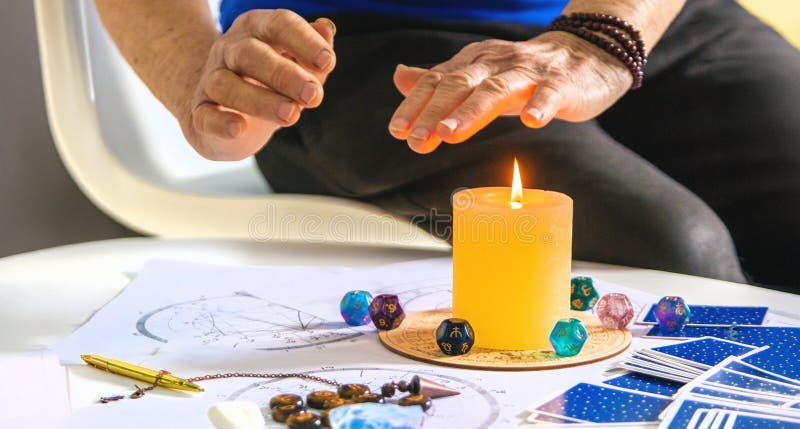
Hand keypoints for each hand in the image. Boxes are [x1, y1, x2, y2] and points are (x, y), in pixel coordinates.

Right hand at [181, 10, 335, 160]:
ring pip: (226, 85)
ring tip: (291, 114)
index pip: (278, 24)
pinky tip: (239, 128)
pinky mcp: (201, 113)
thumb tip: (327, 28)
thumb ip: (313, 52)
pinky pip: (205, 116)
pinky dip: (221, 123)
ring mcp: (211, 80)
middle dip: (284, 74)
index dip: (304, 41)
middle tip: (313, 95)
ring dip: (260, 100)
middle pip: (250, 54)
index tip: (327, 62)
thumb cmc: (268, 83)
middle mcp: (230, 50)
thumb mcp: (297, 65)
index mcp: (257, 30)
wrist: (221, 109)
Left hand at [388, 31, 632, 153]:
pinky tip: (530, 122)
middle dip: (436, 112)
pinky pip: (550, 93)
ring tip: (451, 133)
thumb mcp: (480, 75)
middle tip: (417, 140)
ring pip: (498, 89)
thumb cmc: (525, 73)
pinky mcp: (562, 83)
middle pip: (461, 84)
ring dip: (472, 111)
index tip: (398, 131)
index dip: (416, 105)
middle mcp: (498, 63)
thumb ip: (441, 80)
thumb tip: (399, 77)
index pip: (439, 81)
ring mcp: (530, 72)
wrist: (587, 54)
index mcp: (475, 62)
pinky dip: (540, 106)